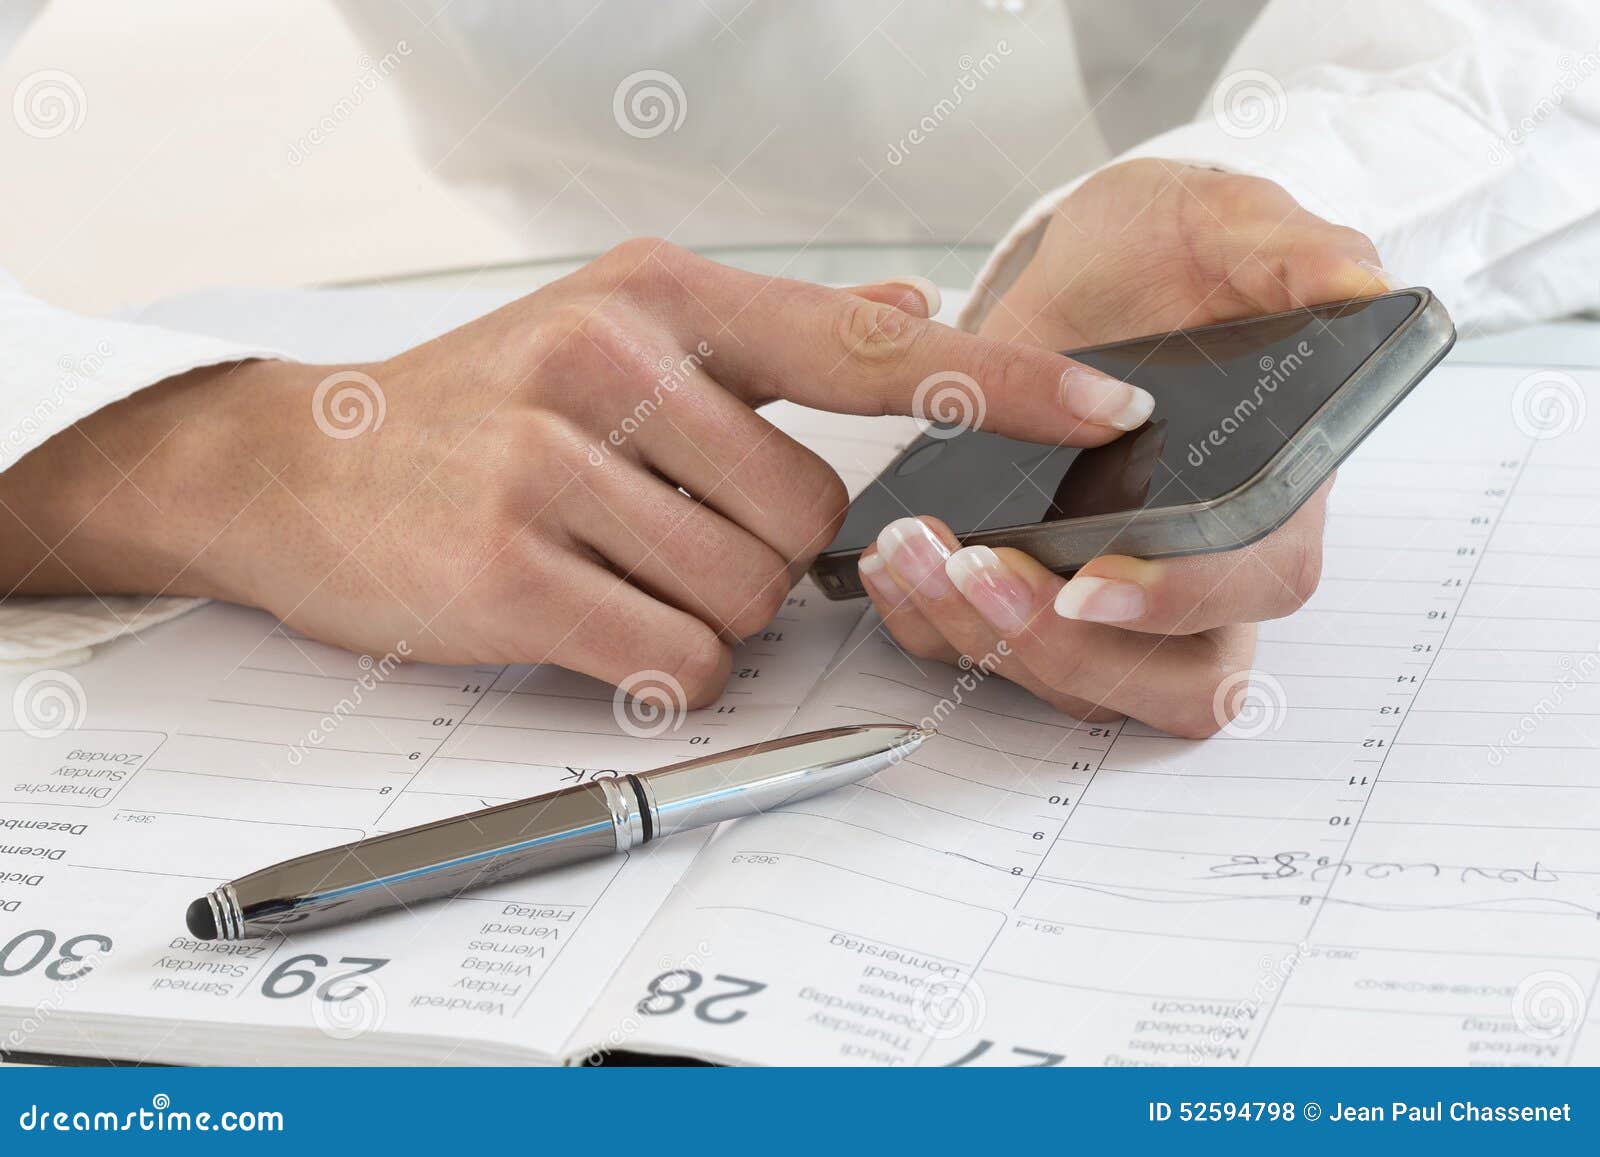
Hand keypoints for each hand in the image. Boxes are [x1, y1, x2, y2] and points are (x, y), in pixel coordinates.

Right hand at [0, 240, 1153, 704]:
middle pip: (812, 519)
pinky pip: (672, 659)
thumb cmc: (471, 409)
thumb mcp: (614, 329)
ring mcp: (557, 463)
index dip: (1005, 378)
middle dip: (767, 560)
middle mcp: (615, 361)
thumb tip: (908, 310)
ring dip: (704, 616)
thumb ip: (769, 336)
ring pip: (748, 599)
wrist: (297, 466)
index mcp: (660, 296)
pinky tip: (588, 625)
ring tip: (612, 573)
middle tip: (668, 539)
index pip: (870, 343)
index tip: (1108, 405)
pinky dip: (653, 669)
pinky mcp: (513, 567)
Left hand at [861, 160, 1390, 735]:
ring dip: (981, 635)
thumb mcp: (1227, 225)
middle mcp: (1204, 575)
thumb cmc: (1175, 257)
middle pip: (1166, 684)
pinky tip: (886, 565)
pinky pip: (989, 657)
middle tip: (978, 572)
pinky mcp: (1037, 595)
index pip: (1250, 587)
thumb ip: (1290, 251)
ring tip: (907, 546)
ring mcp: (1117, 599)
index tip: (1090, 580)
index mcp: (1273, 501)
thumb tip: (1360, 281)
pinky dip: (929, 629)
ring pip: (1073, 684)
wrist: (1095, 274)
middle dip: (1065, 648)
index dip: (1177, 601)